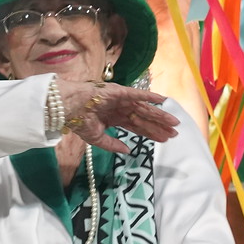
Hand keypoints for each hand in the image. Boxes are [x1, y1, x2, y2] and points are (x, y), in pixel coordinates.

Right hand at [53, 80, 179, 152]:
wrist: (68, 108)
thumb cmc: (78, 121)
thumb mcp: (96, 138)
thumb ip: (112, 144)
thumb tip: (128, 150)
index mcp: (114, 119)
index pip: (137, 127)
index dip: (150, 133)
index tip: (164, 139)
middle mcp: (120, 109)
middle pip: (144, 118)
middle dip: (159, 126)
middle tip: (175, 133)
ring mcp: (121, 100)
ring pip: (144, 108)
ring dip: (159, 115)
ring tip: (174, 122)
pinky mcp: (119, 92)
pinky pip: (137, 94)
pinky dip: (150, 96)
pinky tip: (162, 100)